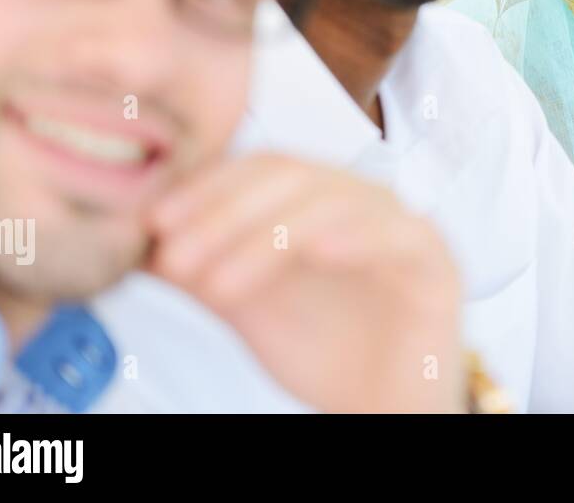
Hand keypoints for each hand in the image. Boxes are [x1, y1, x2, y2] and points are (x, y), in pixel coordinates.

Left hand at [145, 153, 463, 412]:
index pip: (259, 167)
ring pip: (334, 199)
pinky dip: (355, 235)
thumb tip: (139, 237)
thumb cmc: (325, 354)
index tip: (154, 221)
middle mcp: (358, 201)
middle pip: (291, 175)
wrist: (383, 406)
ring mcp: (399, 224)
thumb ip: (201, 266)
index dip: (206, 186)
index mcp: (316, 200)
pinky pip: (397, 232)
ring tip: (219, 283)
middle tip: (177, 257)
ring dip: (268, 236)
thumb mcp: (244, 304)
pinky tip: (316, 253)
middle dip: (224, 214)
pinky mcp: (434, 259)